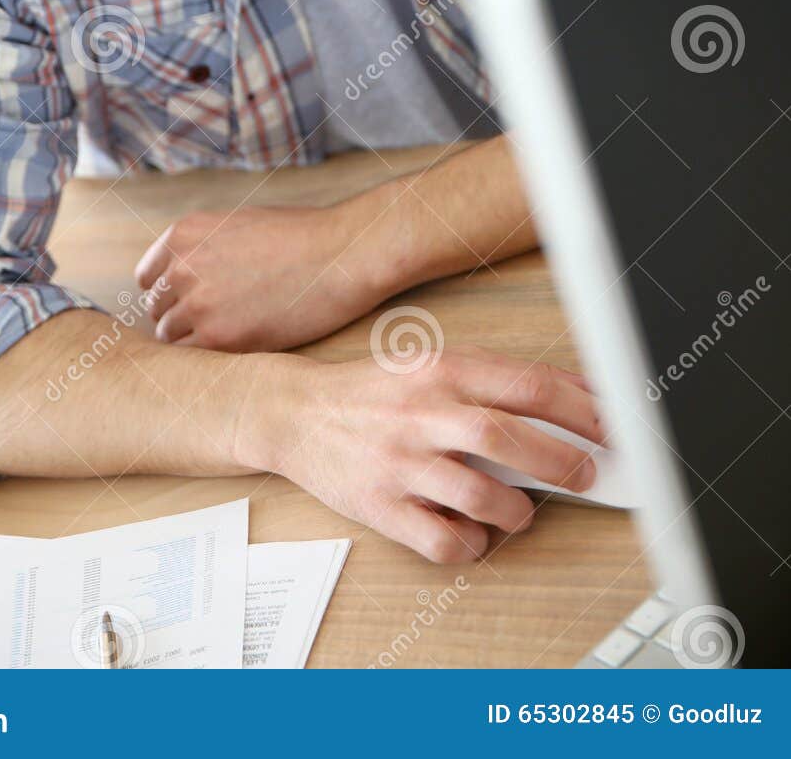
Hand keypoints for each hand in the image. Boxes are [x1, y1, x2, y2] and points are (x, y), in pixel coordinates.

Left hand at [134, 201, 378, 350]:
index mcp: (184, 234)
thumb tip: (179, 280)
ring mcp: (197, 303)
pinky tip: (236, 349)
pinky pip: (191, 358)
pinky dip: (208, 358)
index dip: (168, 294)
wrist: (341, 254)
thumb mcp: (237, 225)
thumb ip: (202, 249)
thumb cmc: (301, 238)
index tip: (188, 304)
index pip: (148, 277)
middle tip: (214, 323)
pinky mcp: (219, 338)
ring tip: (229, 337)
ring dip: (193, 340)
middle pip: (156, 308)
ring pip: (168, 336)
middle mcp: (182, 266)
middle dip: (179, 317)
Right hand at [242, 345, 603, 563]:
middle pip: (509, 438)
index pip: (528, 385)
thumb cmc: (375, 392)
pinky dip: (471, 545)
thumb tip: (574, 397)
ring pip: (481, 497)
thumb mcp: (433, 364)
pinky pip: (442, 541)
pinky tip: (474, 533)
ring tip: (521, 511)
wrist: (296, 413)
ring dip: (518, 512)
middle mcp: (423, 414)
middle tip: (585, 475)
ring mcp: (401, 462)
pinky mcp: (381, 507)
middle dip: (563, 462)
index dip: (581, 409)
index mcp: (442, 370)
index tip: (613, 427)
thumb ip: (495, 380)